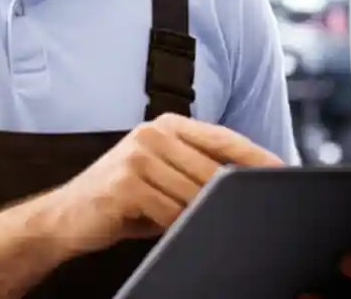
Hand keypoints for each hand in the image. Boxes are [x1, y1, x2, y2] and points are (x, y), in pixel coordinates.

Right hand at [46, 113, 283, 255]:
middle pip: (214, 171)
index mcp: (164, 125)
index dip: (257, 158)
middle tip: (245, 216)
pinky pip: (171, 212)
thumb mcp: (161, 176)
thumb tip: (249, 183)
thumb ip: (197, 170)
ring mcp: (136, 156)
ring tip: (188, 223)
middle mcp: (150, 133)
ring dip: (198, 216)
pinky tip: (160, 226)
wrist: (65, 216)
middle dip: (229, 198)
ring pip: (195, 194)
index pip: (224, 138)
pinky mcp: (125, 183)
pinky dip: (174, 226)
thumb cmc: (120, 200)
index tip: (285, 173)